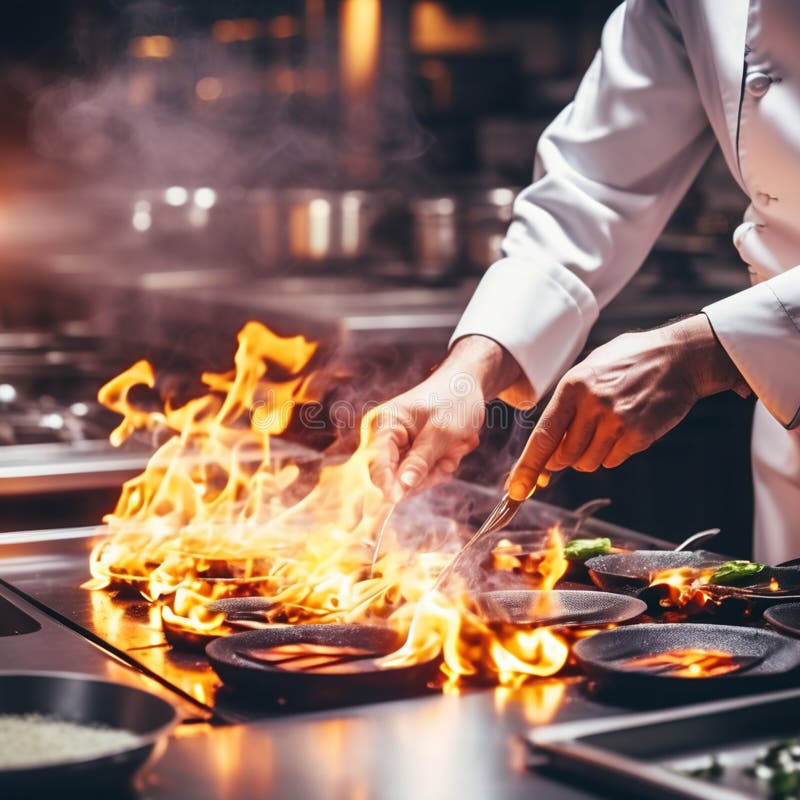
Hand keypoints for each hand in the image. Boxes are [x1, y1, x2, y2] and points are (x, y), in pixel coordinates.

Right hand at [366, 335, 519, 500]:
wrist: (468, 385)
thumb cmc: (455, 399)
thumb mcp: (442, 432)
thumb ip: (421, 460)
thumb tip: (401, 489)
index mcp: (385, 424)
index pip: (376, 462)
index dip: (386, 483)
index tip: (396, 500)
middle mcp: (386, 437)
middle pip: (394, 476)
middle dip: (424, 475)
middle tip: (448, 461)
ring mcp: (399, 447)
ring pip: (411, 479)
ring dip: (436, 471)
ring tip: (454, 450)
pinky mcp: (412, 454)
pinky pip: (421, 475)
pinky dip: (440, 468)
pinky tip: (453, 451)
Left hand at [506, 314, 748, 500]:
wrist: (680, 357)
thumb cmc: (628, 363)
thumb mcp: (588, 371)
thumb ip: (566, 407)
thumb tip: (547, 450)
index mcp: (572, 386)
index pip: (542, 437)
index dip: (527, 467)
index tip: (515, 489)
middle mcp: (592, 405)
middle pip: (564, 456)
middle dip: (564, 458)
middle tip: (576, 442)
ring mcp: (617, 421)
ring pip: (588, 462)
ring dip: (590, 455)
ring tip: (606, 428)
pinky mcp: (639, 435)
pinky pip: (613, 460)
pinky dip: (613, 453)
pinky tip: (625, 429)